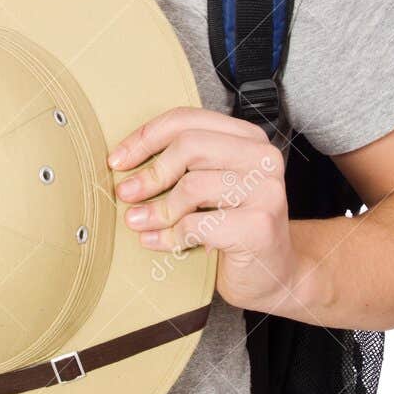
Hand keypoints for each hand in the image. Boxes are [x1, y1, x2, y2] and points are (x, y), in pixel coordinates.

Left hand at [107, 105, 302, 314]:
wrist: (275, 273)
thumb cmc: (235, 228)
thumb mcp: (209, 187)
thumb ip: (182, 166)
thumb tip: (124, 162)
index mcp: (247, 138)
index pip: (187, 120)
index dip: (145, 137)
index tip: (118, 160)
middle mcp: (262, 158)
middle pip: (189, 146)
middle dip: (150, 173)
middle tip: (126, 194)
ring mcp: (265, 191)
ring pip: (192, 186)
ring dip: (157, 209)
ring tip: (138, 222)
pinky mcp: (259, 226)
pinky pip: (198, 224)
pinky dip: (170, 236)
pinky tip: (158, 242)